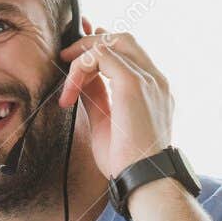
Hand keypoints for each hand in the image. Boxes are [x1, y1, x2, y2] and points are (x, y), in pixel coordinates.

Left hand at [59, 26, 174, 180]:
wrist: (144, 181)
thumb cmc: (127, 163)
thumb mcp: (106, 123)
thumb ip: (96, 98)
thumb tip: (80, 81)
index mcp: (154, 89)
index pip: (129, 53)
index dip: (103, 45)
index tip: (78, 52)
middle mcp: (156, 80)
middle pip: (123, 40)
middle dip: (91, 41)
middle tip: (66, 55)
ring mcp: (148, 79)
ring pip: (111, 43)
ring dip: (83, 55)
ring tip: (66, 73)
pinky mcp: (133, 84)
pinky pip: (101, 57)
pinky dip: (81, 68)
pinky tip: (71, 90)